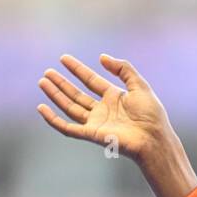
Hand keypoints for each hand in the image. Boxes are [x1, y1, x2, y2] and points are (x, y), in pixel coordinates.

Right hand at [36, 54, 196, 196]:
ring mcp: (96, 122)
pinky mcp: (92, 134)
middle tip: (47, 72)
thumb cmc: (152, 115)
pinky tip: (41, 108)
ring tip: (43, 82)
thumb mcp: (139, 85)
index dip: (78, 70)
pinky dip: (54, 120)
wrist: (154, 139)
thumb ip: (123, 69)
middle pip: (77, 94)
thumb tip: (102, 57)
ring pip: (70, 107)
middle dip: (62, 83)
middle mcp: (103, 110)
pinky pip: (68, 128)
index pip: (91, 81)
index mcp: (114, 97)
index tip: (64, 59)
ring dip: (56, 95)